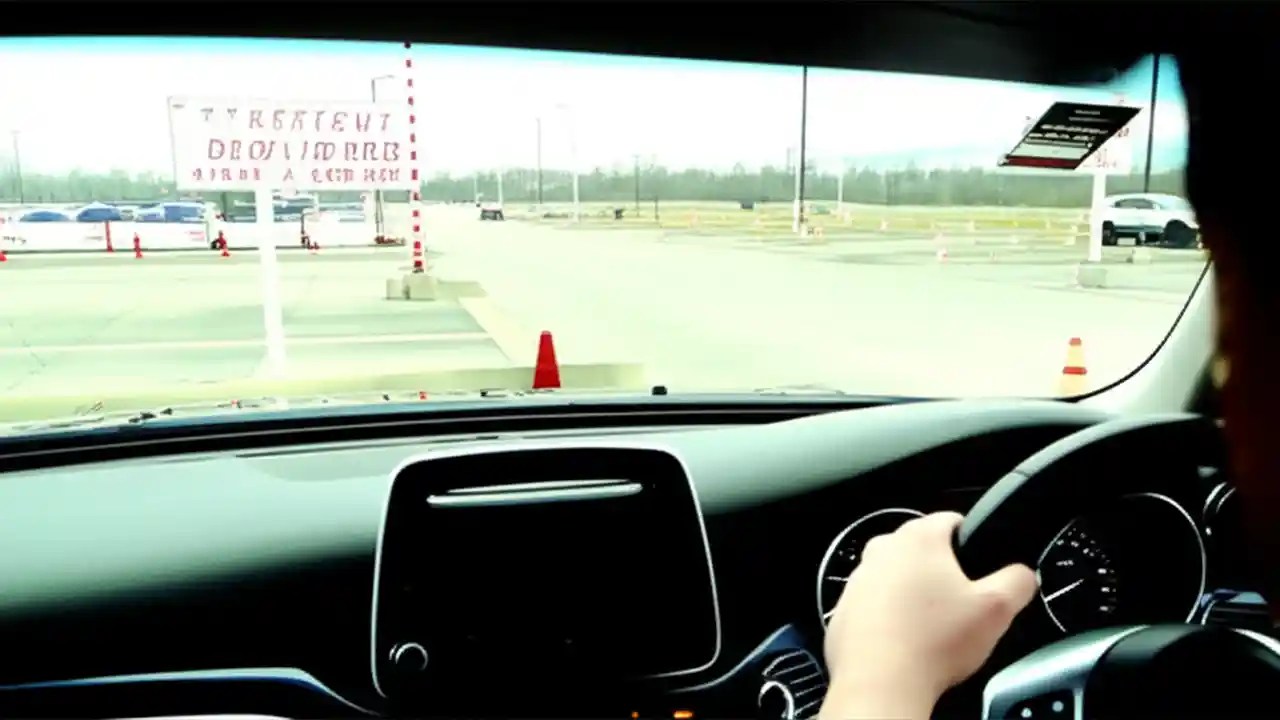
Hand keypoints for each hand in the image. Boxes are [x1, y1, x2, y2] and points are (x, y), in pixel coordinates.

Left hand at [818, 511, 1037, 719]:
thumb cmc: (935, 642)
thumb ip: (1018, 581)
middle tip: (959, 603)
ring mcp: (857, 578)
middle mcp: (881, 549)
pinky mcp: (843, 608)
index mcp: (918, 538)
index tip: (980, 567)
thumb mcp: (996, 609)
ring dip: (912, 593)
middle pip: (921, 549)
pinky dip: (888, 616)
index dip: (972, 541)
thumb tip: (1023, 574)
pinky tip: (904, 640)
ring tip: (931, 627)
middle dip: (941, 571)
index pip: (951, 520)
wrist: (881, 682)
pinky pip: (873, 605)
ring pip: (895, 576)